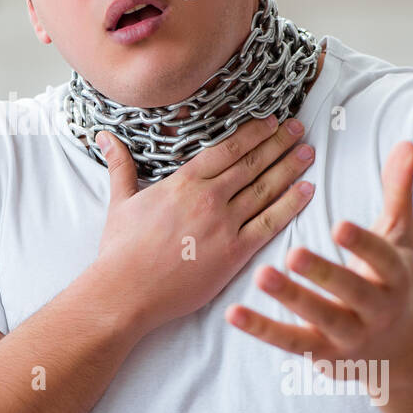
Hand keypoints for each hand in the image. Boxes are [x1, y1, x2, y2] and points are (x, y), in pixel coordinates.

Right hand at [92, 114, 315, 338]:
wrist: (126, 291)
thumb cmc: (120, 249)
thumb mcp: (120, 201)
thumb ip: (120, 165)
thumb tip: (104, 136)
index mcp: (183, 182)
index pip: (227, 148)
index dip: (253, 133)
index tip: (271, 121)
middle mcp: (208, 198)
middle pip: (252, 163)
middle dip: (278, 143)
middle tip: (299, 128)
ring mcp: (224, 225)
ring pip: (266, 189)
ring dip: (290, 168)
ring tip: (308, 153)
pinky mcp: (235, 253)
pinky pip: (271, 223)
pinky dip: (291, 205)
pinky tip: (307, 190)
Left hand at [225, 140, 412, 371]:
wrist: (402, 350)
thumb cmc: (392, 279)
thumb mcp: (399, 238)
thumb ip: (398, 192)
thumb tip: (407, 143)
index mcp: (394, 277)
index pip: (381, 259)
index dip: (362, 244)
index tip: (338, 225)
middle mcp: (376, 310)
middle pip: (350, 291)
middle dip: (324, 275)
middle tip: (293, 253)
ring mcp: (348, 336)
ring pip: (319, 319)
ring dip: (290, 299)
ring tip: (261, 275)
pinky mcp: (320, 354)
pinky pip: (289, 342)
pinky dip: (261, 329)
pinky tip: (233, 313)